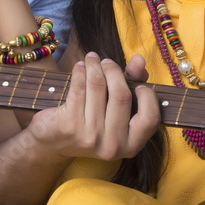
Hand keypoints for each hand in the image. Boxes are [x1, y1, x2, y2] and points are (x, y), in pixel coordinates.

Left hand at [25, 52, 159, 160]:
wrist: (54, 142)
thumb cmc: (92, 122)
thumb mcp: (115, 110)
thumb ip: (132, 84)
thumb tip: (139, 59)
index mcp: (130, 146)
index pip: (150, 119)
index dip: (147, 97)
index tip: (138, 84)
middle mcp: (112, 145)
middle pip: (121, 95)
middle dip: (114, 71)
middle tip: (106, 62)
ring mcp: (90, 136)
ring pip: (98, 86)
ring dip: (94, 66)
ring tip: (92, 59)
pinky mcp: (69, 125)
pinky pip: (79, 87)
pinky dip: (80, 71)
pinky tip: (79, 67)